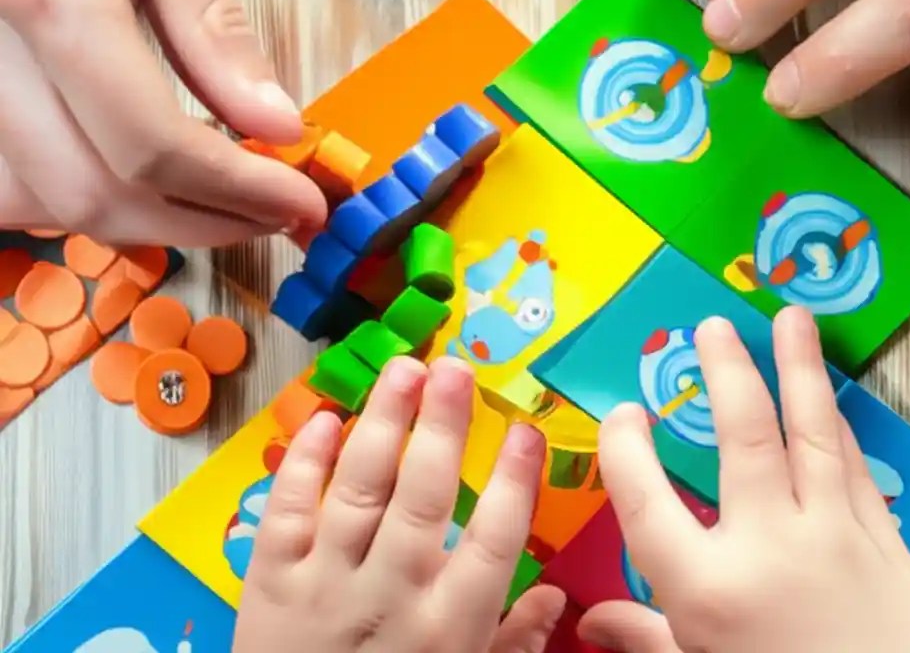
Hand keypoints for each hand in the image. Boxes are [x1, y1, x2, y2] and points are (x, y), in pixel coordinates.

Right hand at [0, 0, 325, 245]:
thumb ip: (208, 23)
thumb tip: (274, 124)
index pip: (151, 142)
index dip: (237, 192)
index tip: (299, 202)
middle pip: (91, 192)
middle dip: (197, 223)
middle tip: (268, 216)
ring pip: (36, 201)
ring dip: (135, 218)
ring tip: (209, 195)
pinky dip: (67, 194)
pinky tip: (127, 173)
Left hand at [233, 357, 566, 652]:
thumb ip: (512, 643)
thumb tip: (553, 600)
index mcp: (448, 625)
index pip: (495, 538)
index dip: (515, 479)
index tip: (527, 430)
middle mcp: (390, 595)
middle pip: (425, 497)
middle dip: (444, 427)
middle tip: (458, 370)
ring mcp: (325, 583)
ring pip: (359, 488)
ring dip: (384, 422)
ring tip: (406, 370)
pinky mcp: (269, 581)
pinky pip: (287, 509)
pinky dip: (304, 461)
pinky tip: (328, 419)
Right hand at [578, 307, 909, 652]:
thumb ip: (646, 637)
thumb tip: (591, 620)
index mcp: (708, 589)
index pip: (648, 503)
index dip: (627, 451)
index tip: (625, 413)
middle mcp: (769, 549)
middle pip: (744, 440)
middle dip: (727, 373)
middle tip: (713, 327)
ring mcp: (835, 539)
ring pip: (813, 434)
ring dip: (798, 369)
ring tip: (789, 318)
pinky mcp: (885, 545)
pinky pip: (855, 470)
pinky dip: (839, 428)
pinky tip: (829, 398)